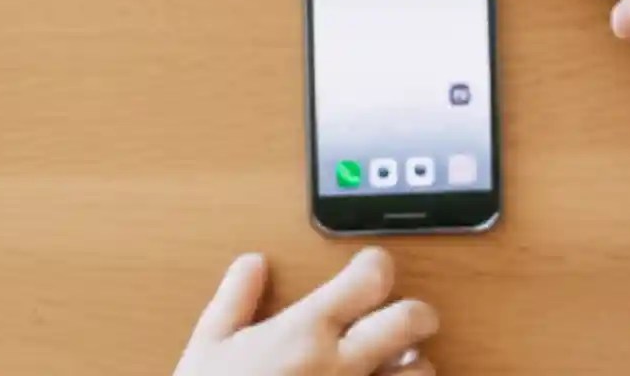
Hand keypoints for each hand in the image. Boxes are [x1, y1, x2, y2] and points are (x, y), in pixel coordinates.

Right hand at [174, 248, 437, 375]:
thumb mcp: (207, 350)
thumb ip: (234, 301)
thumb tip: (252, 264)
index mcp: (305, 333)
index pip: (369, 279)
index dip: (376, 265)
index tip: (371, 268)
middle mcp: (342, 365)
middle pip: (412, 319)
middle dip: (417, 313)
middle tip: (405, 319)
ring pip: (422, 372)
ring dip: (414, 366)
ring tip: (393, 369)